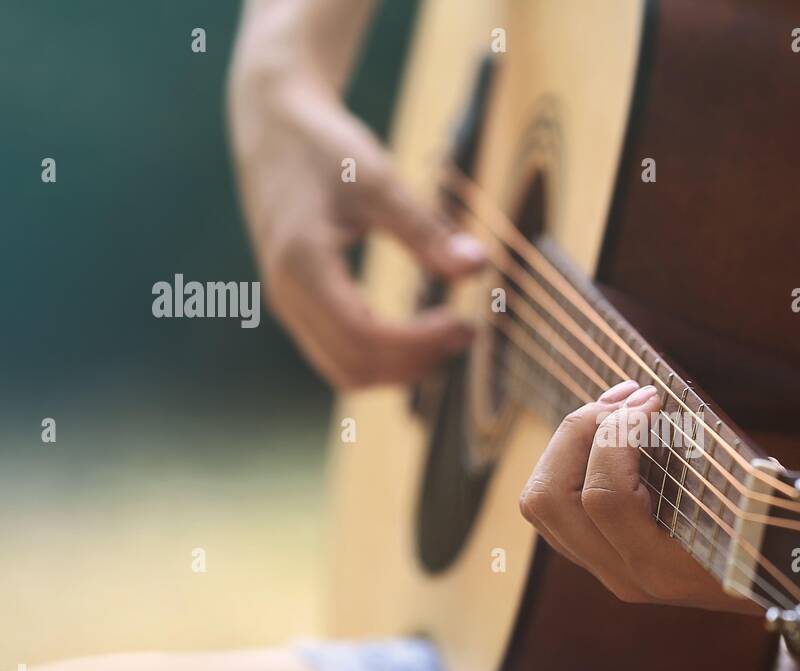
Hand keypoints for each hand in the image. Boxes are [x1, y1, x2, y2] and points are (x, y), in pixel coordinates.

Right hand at [228, 46, 483, 387]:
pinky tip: (421, 335)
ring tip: (450, 337)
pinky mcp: (298, 303)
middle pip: (353, 366)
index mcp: (302, 264)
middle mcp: (287, 294)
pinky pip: (338, 354)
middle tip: (467, 333)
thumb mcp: (379, 179)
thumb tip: (478, 266)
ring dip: (399, 368)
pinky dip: (382, 358)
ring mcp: (289, 303)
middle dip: (414, 363)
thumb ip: (426, 229)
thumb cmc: (323, 146)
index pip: (363, 335)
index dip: (419, 343)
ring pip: (344, 369)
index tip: (465, 324)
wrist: (272, 123)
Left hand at [519, 380, 757, 614]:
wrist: (787, 592)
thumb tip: (653, 400)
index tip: (653, 397)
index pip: (603, 496)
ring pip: (541, 503)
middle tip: (628, 396)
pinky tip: (613, 433)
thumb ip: (711, 463)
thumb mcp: (756, 503)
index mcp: (663, 567)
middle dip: (579, 431)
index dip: (618, 434)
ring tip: (617, 406)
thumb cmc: (779, 537)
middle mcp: (625, 574)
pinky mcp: (602, 558)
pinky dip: (572, 462)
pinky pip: (558, 508)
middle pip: (548, 498)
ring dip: (569, 444)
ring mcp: (608, 570)